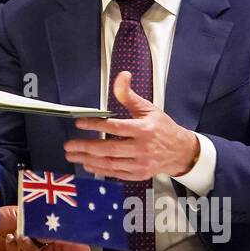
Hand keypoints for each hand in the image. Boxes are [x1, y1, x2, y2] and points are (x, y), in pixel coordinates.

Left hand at [0, 206, 92, 250]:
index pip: (62, 247)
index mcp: (42, 242)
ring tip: (21, 236)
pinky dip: (15, 249)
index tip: (86, 246)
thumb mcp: (24, 215)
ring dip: (30, 249)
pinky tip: (10, 240)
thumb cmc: (0, 221)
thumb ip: (39, 223)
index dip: (74, 247)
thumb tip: (53, 232)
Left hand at [65, 71, 198, 179]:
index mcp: (144, 130)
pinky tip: (88, 164)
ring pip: (110, 163)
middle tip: (69, 145)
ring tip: (72, 155)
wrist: (180, 151)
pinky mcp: (139, 175)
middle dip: (86, 147)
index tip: (79, 123)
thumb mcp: (148, 108)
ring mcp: (140, 164)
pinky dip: (100, 170)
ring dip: (88, 160)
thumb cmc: (162, 128)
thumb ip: (129, 95)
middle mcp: (142, 149)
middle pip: (109, 149)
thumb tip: (122, 76)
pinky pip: (115, 174)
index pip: (115, 127)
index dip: (95, 125)